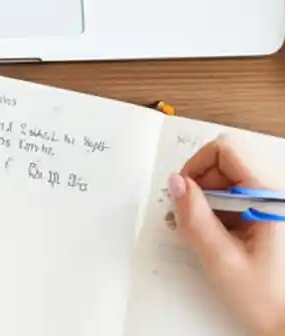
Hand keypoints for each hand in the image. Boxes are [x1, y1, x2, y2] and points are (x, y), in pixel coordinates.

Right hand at [170, 136, 284, 335]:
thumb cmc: (271, 301)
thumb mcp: (222, 259)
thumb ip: (195, 217)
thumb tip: (176, 183)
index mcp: (272, 198)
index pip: (226, 150)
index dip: (197, 166)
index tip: (184, 193)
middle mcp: (278, 195)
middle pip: (227, 163)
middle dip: (200, 187)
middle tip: (189, 219)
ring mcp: (277, 206)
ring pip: (232, 181)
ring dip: (210, 203)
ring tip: (206, 235)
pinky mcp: (275, 217)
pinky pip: (242, 198)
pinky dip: (223, 213)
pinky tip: (221, 239)